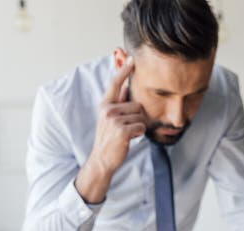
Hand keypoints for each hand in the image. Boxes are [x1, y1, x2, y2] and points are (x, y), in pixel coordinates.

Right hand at [76, 57, 145, 201]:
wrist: (102, 159)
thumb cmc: (110, 138)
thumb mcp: (110, 117)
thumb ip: (118, 101)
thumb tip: (126, 84)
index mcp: (105, 104)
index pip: (115, 83)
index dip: (124, 70)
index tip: (132, 58)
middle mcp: (107, 109)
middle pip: (137, 104)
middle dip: (137, 117)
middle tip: (127, 128)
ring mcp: (114, 120)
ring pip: (141, 116)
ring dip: (138, 126)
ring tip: (127, 134)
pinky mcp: (122, 130)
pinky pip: (141, 126)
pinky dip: (139, 134)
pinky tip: (129, 139)